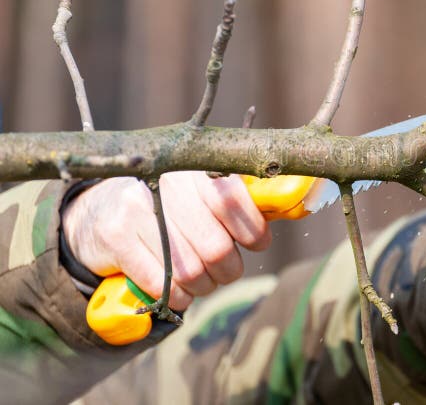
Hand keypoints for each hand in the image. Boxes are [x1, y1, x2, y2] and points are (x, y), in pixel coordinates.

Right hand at [62, 172, 270, 309]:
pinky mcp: (116, 235)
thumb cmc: (169, 206)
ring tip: (201, 280)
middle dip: (228, 269)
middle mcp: (167, 184)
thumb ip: (238, 200)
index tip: (256, 243)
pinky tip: (178, 290)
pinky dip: (176, 296)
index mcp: (196, 170)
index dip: (254, 231)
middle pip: (216, 247)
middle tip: (225, 270)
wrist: (100, 212)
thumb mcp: (201, 193)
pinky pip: (160, 283)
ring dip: (203, 286)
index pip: (235, 203)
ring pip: (190, 270)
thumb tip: (285, 208)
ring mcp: (137, 208)